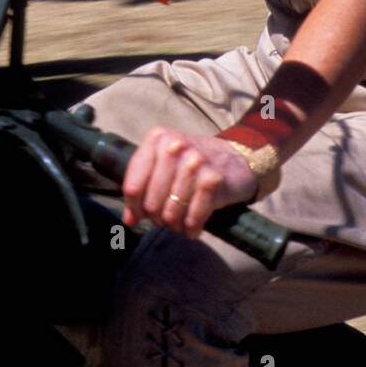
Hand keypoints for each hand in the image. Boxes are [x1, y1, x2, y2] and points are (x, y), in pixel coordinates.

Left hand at [122, 127, 261, 239]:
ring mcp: (194, 162)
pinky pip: (192, 218)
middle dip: (156, 217)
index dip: (133, 207)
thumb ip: (143, 188)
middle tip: (164, 217)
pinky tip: (192, 227)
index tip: (138, 216)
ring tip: (179, 221)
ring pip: (171, 213)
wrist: (236, 158)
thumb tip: (129, 220)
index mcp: (157, 138)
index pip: (133, 185)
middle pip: (151, 203)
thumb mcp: (165, 164)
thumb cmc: (192, 163)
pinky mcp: (213, 179)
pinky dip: (191, 228)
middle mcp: (174, 146)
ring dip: (174, 224)